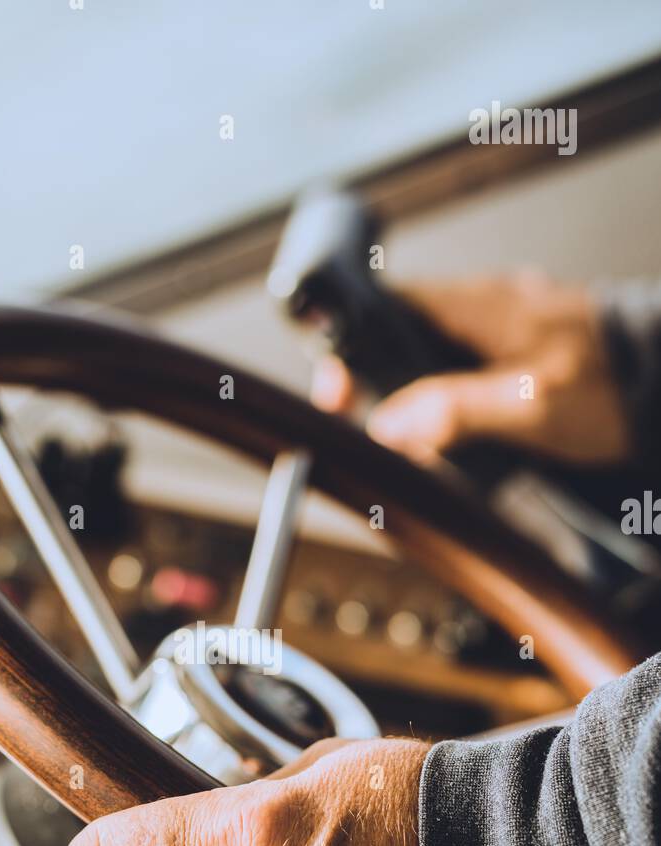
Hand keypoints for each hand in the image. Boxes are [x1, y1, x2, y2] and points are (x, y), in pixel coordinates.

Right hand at [312, 271, 630, 466]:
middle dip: (377, 375)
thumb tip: (389, 423)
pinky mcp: (528, 341)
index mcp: (480, 307)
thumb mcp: (530, 407)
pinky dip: (449, 388)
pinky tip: (456, 426)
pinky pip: (468, 358)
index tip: (338, 392)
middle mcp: (490, 302)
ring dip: (415, 387)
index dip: (351, 347)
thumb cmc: (614, 390)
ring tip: (409, 436)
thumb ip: (456, 411)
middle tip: (368, 423)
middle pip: (405, 328)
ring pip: (436, 345)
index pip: (389, 306)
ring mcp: (510, 319)